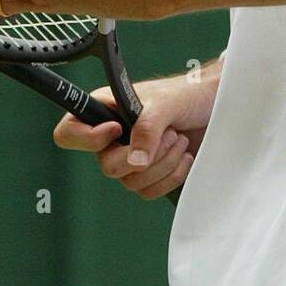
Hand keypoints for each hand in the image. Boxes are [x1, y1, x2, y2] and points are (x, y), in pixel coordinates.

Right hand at [54, 71, 216, 200]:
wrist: (217, 107)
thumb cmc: (188, 94)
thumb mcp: (166, 103)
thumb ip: (147, 128)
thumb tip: (135, 162)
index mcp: (105, 110)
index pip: (69, 132)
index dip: (87, 139)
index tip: (117, 131)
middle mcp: (112, 136)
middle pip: (108, 167)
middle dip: (145, 155)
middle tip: (169, 133)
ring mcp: (131, 157)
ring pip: (131, 183)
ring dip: (163, 163)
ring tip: (179, 138)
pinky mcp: (151, 174)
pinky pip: (150, 192)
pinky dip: (171, 177)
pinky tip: (184, 155)